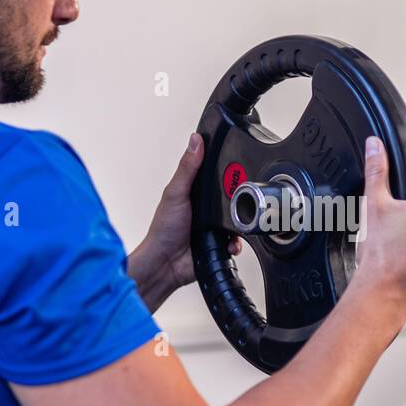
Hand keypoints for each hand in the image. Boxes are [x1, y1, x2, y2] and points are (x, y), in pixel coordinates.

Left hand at [129, 133, 240, 311]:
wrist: (167, 264)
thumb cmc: (163, 230)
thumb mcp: (175, 193)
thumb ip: (187, 168)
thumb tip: (195, 141)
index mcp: (195, 191)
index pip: (215, 173)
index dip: (227, 167)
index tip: (238, 163)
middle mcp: (206, 207)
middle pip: (232, 195)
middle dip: (240, 197)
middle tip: (241, 197)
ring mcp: (214, 225)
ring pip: (239, 217)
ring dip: (240, 222)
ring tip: (233, 223)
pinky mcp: (221, 243)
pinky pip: (238, 240)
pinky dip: (237, 243)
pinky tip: (229, 243)